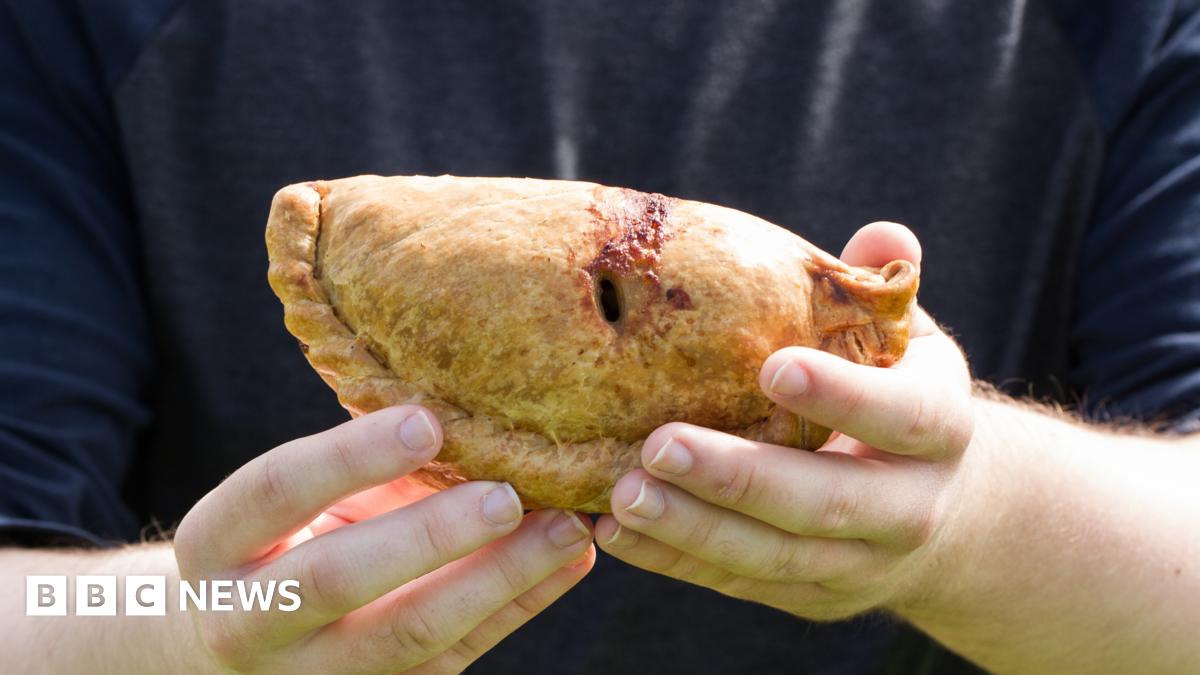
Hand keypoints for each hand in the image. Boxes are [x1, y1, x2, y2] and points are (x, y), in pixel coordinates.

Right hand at [174, 406, 594, 673]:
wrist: (237, 649)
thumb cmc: (284, 542)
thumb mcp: (297, 501)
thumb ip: (364, 466)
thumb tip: (472, 413)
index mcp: (216, 543)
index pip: (275, 490)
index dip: (351, 456)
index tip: (429, 420)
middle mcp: (248, 617)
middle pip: (337, 578)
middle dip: (430, 534)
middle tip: (508, 496)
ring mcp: (309, 674)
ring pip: (409, 634)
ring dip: (498, 577)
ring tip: (567, 527)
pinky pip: (456, 655)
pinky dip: (519, 605)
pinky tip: (568, 563)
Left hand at [596, 222, 973, 619]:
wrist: (954, 516)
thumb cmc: (904, 401)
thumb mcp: (914, 347)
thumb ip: (886, 295)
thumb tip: (886, 236)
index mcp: (942, 432)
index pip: (905, 417)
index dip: (843, 396)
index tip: (771, 366)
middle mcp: (910, 509)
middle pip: (825, 502)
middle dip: (740, 478)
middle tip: (660, 445)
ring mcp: (859, 564)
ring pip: (775, 556)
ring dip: (694, 529)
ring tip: (620, 495)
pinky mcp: (810, 595)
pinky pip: (740, 583)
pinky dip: (676, 561)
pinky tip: (616, 531)